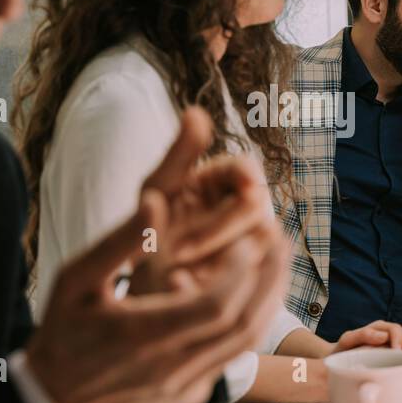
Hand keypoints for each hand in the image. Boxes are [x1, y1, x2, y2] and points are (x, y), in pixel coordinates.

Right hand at [26, 133, 286, 402]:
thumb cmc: (62, 334)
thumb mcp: (75, 280)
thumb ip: (117, 242)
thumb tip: (153, 200)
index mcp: (144, 335)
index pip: (217, 304)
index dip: (242, 270)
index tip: (249, 237)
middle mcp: (172, 367)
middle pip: (244, 323)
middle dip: (270, 278)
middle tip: (280, 239)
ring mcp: (185, 386)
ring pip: (245, 343)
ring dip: (268, 299)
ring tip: (278, 262)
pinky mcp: (191, 396)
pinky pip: (231, 357)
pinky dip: (248, 322)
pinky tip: (252, 292)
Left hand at [129, 107, 275, 294]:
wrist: (142, 286)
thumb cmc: (149, 227)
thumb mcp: (157, 191)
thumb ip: (178, 153)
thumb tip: (195, 111)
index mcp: (228, 178)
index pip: (247, 170)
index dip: (243, 184)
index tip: (222, 207)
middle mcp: (249, 207)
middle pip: (257, 211)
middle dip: (217, 235)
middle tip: (175, 255)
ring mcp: (256, 242)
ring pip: (259, 248)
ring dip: (217, 264)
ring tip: (175, 276)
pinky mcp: (257, 275)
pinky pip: (254, 279)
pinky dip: (220, 286)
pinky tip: (188, 291)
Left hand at [332, 321, 401, 362]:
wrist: (340, 361)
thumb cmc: (343, 351)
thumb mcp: (347, 340)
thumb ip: (362, 335)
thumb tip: (383, 336)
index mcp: (379, 329)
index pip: (395, 329)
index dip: (398, 339)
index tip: (396, 351)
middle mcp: (390, 334)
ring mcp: (397, 344)